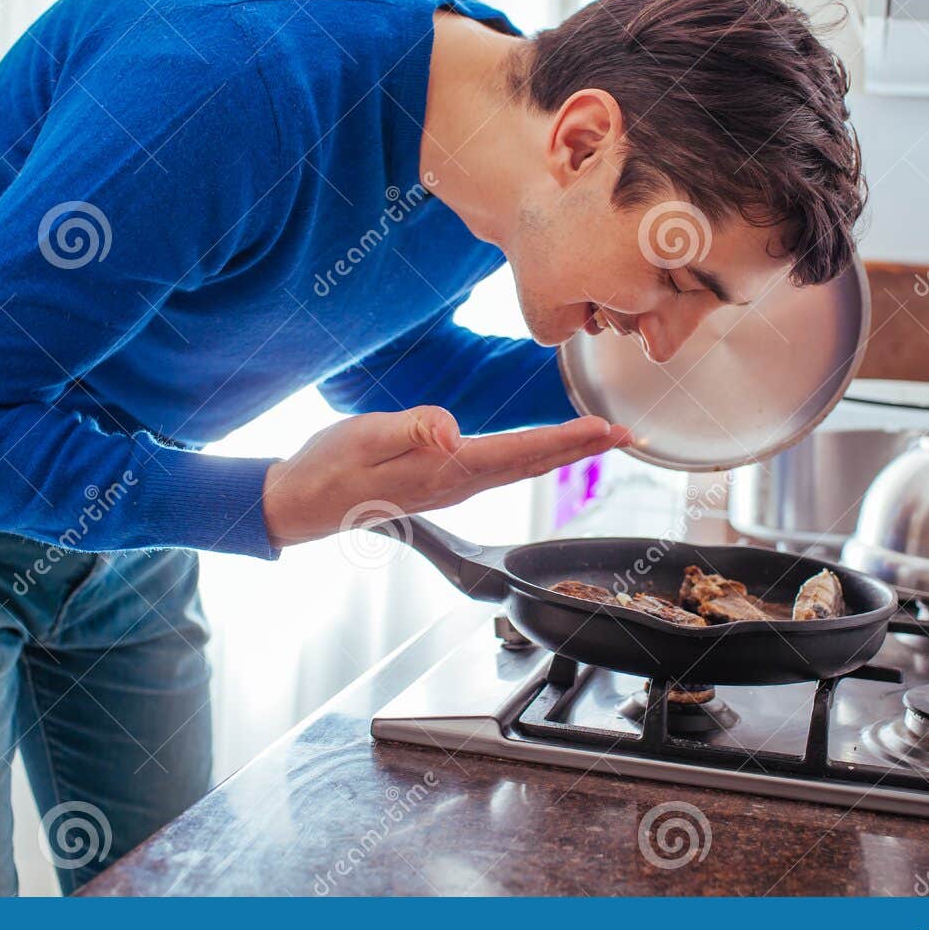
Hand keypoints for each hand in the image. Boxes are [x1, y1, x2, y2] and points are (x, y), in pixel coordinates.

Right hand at [262, 407, 628, 547]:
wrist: (300, 501)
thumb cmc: (328, 466)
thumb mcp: (362, 437)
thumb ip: (410, 431)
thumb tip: (451, 430)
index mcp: (446, 471)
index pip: (521, 452)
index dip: (567, 439)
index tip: (606, 427)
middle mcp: (457, 483)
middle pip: (534, 463)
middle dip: (583, 448)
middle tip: (627, 434)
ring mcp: (451, 485)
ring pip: (522, 467)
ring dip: (565, 451)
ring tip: (600, 438)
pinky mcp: (441, 480)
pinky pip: (502, 468)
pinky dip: (534, 454)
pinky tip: (544, 448)